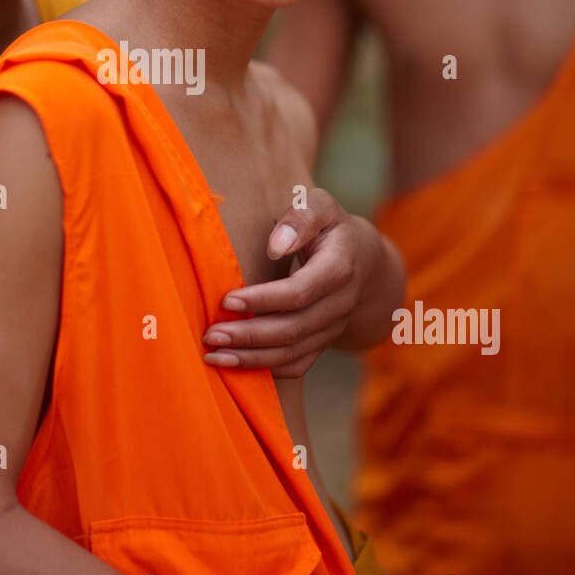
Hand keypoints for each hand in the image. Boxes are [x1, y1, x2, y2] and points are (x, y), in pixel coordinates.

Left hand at [203, 188, 378, 377]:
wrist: (364, 259)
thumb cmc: (330, 226)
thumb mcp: (320, 205)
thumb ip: (301, 218)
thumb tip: (276, 245)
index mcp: (340, 267)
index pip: (300, 291)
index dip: (263, 299)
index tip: (226, 299)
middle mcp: (340, 303)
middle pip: (293, 329)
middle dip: (249, 336)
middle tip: (211, 336)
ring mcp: (333, 327)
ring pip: (293, 352)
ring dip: (252, 358)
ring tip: (214, 356)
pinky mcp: (324, 341)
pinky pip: (298, 364)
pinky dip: (267, 369)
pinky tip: (236, 366)